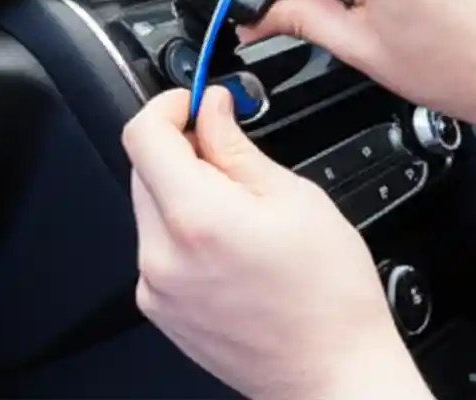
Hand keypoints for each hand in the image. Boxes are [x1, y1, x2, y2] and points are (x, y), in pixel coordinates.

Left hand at [122, 87, 431, 399]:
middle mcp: (162, 254)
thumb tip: (211, 107)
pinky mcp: (157, 307)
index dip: (169, 106)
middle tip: (230, 156)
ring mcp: (155, 285)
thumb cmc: (329, 298)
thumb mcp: (295, 198)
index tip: (193, 102)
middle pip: (143, 168)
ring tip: (239, 211)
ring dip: (181, 189)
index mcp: (197, 218)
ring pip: (149, 206)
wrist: (332, 374)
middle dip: (181, 148)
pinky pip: (156, 246)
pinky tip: (228, 246)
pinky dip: (181, 230)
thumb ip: (237, 146)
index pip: (142, 134)